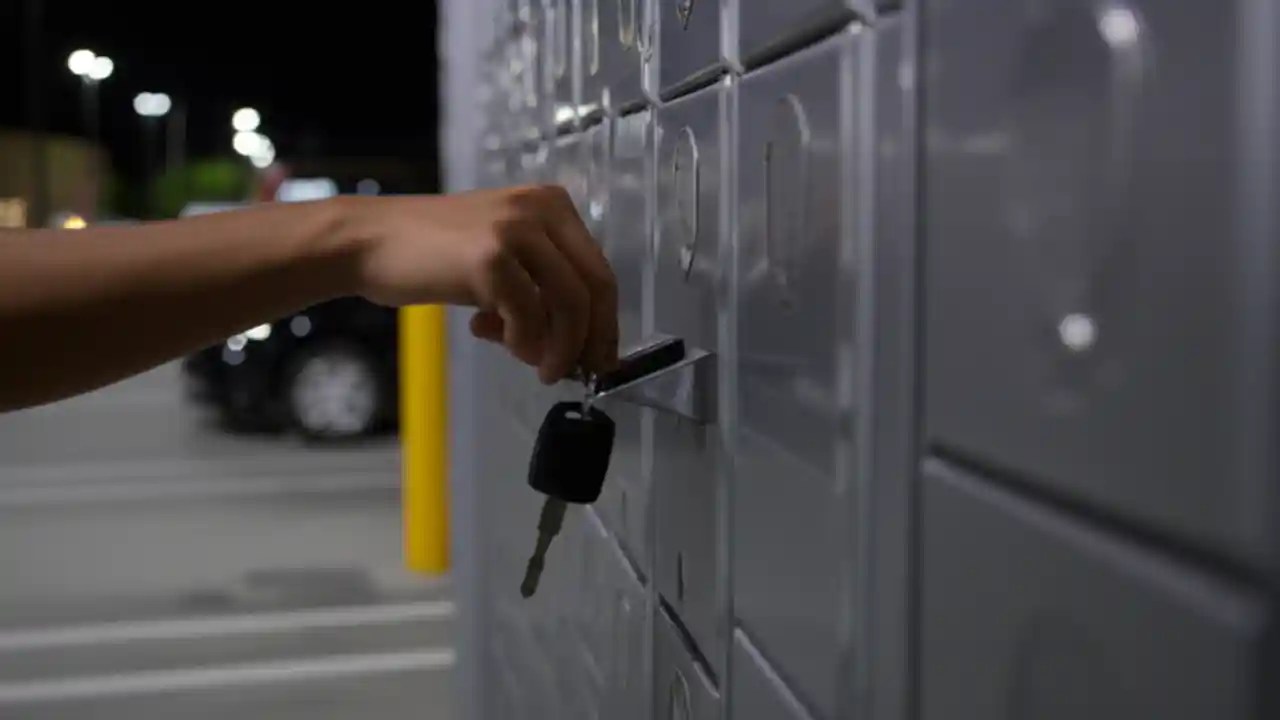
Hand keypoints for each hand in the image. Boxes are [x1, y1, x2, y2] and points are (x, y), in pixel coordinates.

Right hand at [348, 186, 618, 382]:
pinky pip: (529, 316)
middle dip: (589, 341)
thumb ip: (538, 287)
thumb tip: (575, 343)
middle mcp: (540, 210)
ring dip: (559, 349)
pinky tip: (495, 339)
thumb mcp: (498, 257)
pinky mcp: (490, 258)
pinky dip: (524, 343)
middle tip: (574, 373)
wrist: (368, 241)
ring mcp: (516, 231)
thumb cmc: (430, 253)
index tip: (597, 360)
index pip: (599, 271)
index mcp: (551, 205)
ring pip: (569, 305)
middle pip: (594, 288)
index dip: (604, 323)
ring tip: (535, 365)